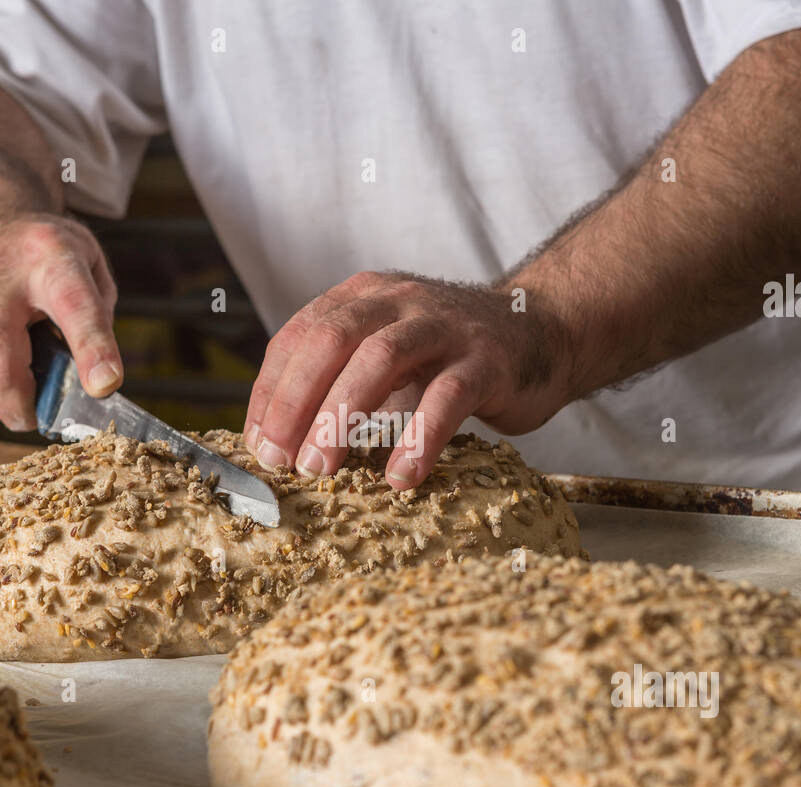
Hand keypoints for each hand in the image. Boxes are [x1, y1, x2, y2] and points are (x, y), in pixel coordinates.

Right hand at [0, 213, 120, 429]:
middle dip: (22, 405)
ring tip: (16, 370)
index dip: (92, 350)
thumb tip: (94, 383)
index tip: (103, 386)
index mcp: (49, 257)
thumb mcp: (88, 267)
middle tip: (36, 416)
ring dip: (1, 398)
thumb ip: (98, 321)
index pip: (74, 307)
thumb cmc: (40, 256)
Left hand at [243, 270, 575, 488]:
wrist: (543, 330)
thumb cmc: (451, 355)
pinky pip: (447, 396)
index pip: (299, 335)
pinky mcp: (488, 360)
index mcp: (364, 296)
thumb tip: (278, 438)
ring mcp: (445, 326)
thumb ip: (339, 378)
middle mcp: (399, 301)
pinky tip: (401, 476)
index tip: (257, 444)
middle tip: (278, 458)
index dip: (271, 390)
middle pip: (331, 340)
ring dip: (341, 416)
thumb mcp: (387, 353)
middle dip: (295, 402)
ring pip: (381, 359)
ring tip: (320, 468)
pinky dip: (419, 438)